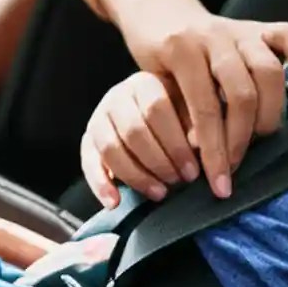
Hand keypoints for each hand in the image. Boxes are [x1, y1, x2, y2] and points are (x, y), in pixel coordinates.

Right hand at [82, 72, 198, 205]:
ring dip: (136, 176)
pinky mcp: (88, 142)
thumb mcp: (193, 113)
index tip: (193, 171)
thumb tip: (199, 144)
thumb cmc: (181, 116)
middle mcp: (117, 97)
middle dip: (159, 162)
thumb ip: (197, 125)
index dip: (176, 143)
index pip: (156, 108)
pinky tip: (115, 203)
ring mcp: (99, 119)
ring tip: (160, 193)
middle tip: (179, 182)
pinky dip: (100, 185)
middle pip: (133, 131)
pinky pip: (89, 163)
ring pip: (111, 149)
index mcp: (145, 83)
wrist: (155, 120)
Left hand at [98, 0, 287, 198]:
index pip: (205, 108)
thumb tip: (202, 152)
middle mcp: (214, 37)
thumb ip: (179, 113)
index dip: (214, 151)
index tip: (218, 184)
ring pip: (268, 70)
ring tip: (260, 138)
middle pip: (242, 93)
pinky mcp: (258, 26)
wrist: (157, 10)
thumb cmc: (155, 57)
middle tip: (235, 165)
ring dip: (269, 112)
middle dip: (241, 139)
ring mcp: (239, 29)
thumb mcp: (154, 85)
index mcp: (182, 51)